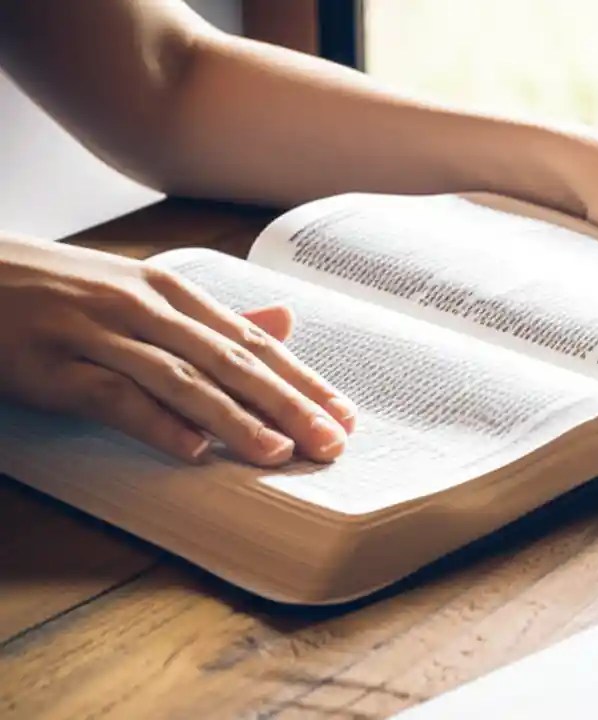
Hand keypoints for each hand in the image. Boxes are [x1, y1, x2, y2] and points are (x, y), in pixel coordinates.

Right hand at [0, 236, 355, 465]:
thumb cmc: (60, 290)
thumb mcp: (141, 295)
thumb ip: (214, 318)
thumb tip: (286, 322)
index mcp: (171, 291)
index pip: (253, 342)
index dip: (302, 379)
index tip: (345, 414)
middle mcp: (143, 307)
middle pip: (230, 361)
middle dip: (287, 403)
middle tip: (331, 441)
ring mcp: (97, 333)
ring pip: (180, 379)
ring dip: (235, 419)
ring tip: (279, 453)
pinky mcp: (51, 364)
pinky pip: (114, 397)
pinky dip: (156, 424)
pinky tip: (194, 452)